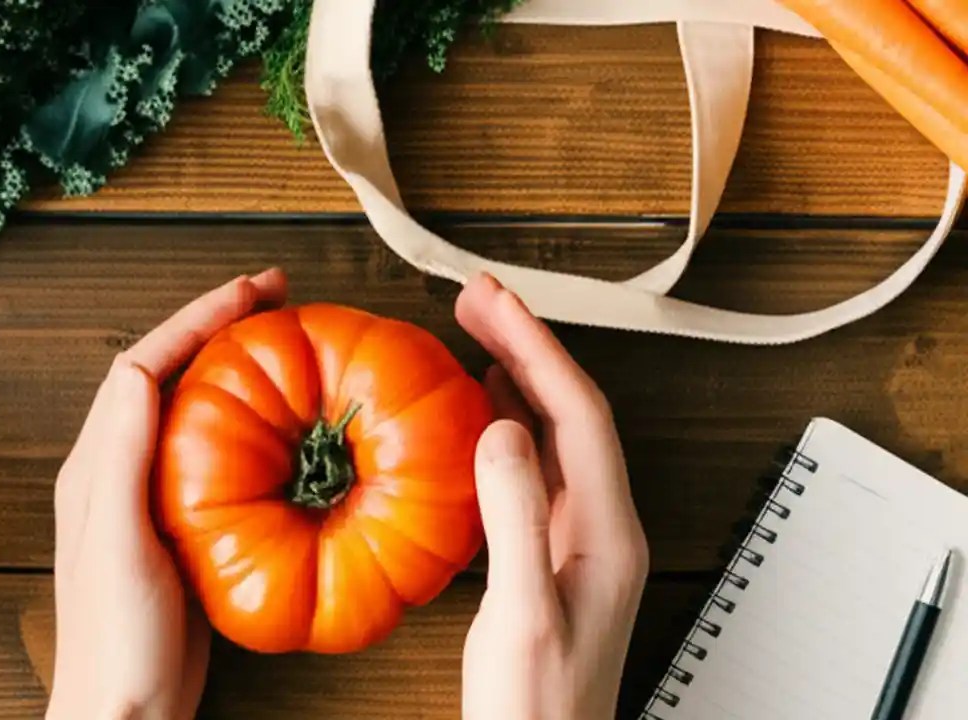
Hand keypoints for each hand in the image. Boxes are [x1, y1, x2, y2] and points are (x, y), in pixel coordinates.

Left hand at [48, 269, 288, 719]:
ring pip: (198, 408)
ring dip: (237, 365)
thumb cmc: (114, 632)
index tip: (252, 289)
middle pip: (173, 373)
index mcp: (99, 460)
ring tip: (285, 338)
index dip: (198, 317)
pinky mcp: (185, 527)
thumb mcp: (114, 536)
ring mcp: (154, 497)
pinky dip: (252, 422)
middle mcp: (121, 468)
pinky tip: (286, 426)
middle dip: (220, 325)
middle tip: (276, 295)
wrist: (124, 708)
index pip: (147, 363)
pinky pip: (220, 454)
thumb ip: (121, 453)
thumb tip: (141, 367)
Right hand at [456, 274, 649, 719]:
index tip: (494, 302)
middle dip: (527, 345)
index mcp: (607, 532)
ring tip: (478, 330)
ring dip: (519, 376)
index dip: (537, 349)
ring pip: (556, 433)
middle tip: (478, 297)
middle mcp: (603, 525)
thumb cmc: (536, 708)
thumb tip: (501, 428)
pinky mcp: (554, 553)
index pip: (579, 414)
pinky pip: (537, 467)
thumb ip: (515, 519)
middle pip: (572, 411)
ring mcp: (581, 538)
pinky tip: (487, 409)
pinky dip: (510, 423)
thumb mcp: (521, 614)